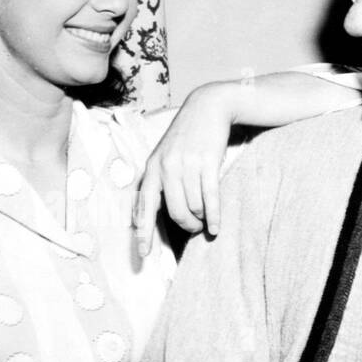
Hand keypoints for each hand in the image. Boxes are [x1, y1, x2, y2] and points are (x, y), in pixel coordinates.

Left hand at [135, 84, 232, 255]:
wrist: (208, 107)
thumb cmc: (186, 137)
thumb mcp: (165, 155)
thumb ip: (159, 181)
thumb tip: (151, 212)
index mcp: (152, 168)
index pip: (145, 206)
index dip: (144, 232)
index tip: (145, 254)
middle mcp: (166, 167)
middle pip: (174, 212)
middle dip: (185, 225)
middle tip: (193, 229)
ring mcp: (187, 164)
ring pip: (193, 207)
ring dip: (201, 218)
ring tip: (205, 219)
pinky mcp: (208, 163)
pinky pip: (210, 199)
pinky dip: (214, 216)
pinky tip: (216, 227)